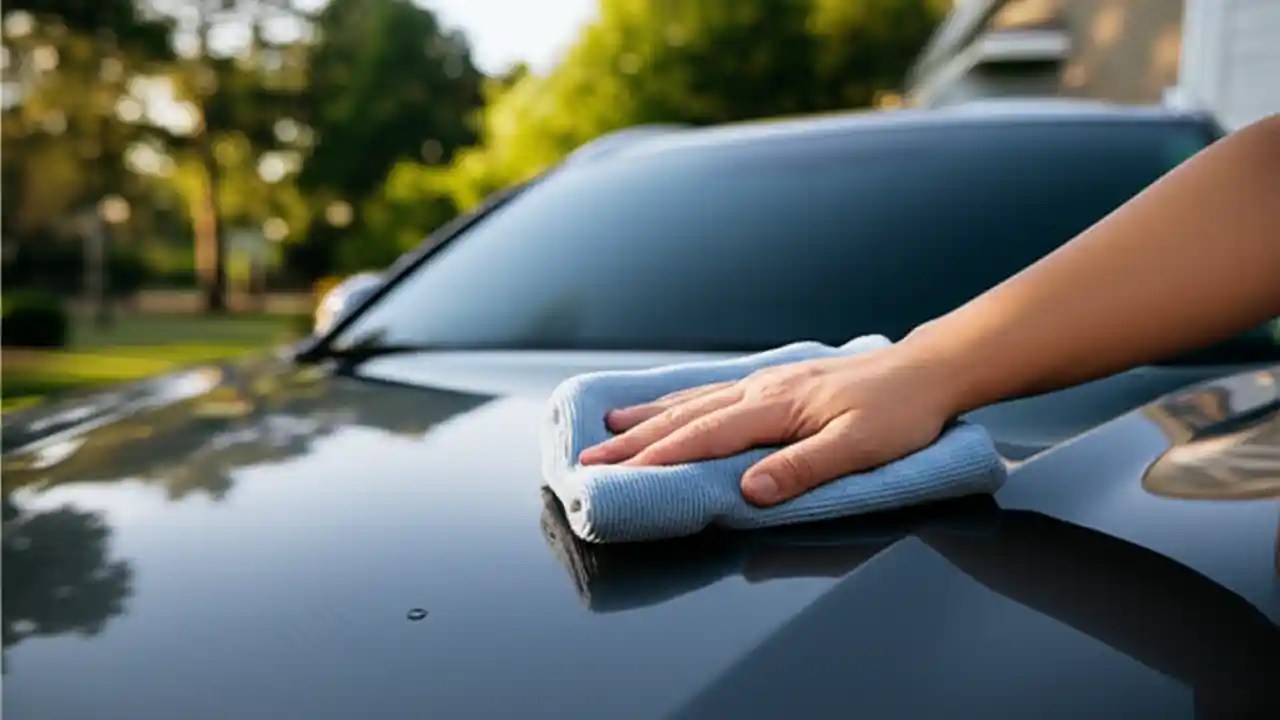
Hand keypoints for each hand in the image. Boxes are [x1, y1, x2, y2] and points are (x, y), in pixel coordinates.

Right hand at [577, 343, 959, 505]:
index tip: (616, 472)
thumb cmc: (899, 413)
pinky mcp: (776, 382)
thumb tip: (749, 490)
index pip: (705, 436)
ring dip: (649, 416)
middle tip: (590, 456)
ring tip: (609, 425)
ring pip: (694, 399)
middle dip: (634, 439)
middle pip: (686, 417)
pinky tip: (668, 404)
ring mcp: (766, 383)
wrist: (925, 371)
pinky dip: (680, 399)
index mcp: (776, 408)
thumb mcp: (860, 448)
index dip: (658, 456)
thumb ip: (803, 469)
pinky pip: (714, 390)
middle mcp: (762, 391)